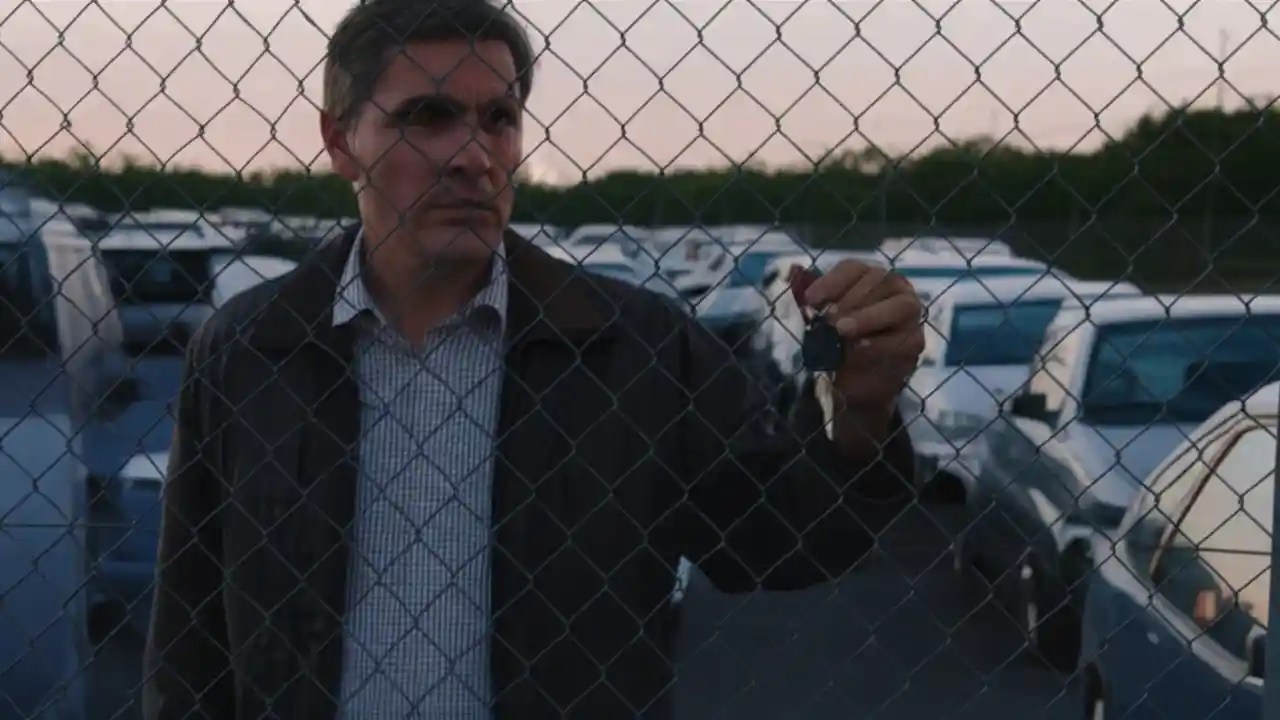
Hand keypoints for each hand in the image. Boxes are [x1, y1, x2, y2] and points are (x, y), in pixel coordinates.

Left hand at [802, 260, 923, 409]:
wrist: (857, 381)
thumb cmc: (839, 342)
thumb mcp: (820, 322)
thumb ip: (812, 300)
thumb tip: (792, 272)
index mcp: (868, 276)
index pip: (852, 268)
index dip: (831, 282)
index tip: (810, 300)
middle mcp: (894, 287)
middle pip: (877, 282)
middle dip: (850, 301)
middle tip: (828, 321)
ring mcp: (910, 312)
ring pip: (896, 306)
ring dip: (867, 317)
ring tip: (842, 331)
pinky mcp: (915, 341)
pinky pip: (901, 339)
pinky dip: (879, 344)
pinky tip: (858, 349)